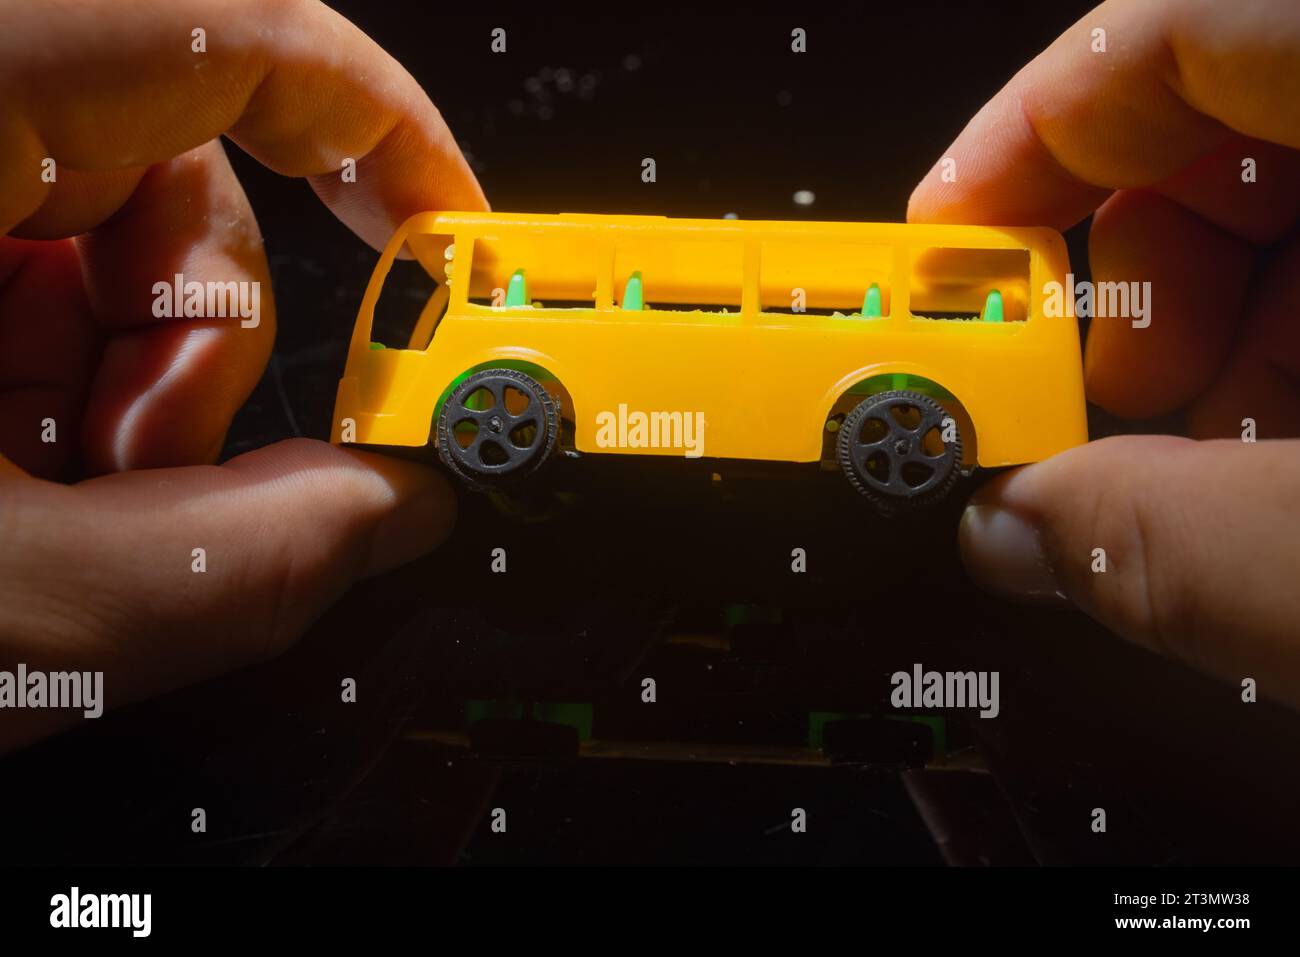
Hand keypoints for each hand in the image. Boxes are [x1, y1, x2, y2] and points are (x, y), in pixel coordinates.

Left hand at [0, 0, 485, 750]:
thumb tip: (402, 509)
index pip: (234, 34)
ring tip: (34, 498)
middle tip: (154, 475)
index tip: (452, 250)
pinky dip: (53, 377)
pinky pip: (27, 266)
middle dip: (205, 349)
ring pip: (103, 234)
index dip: (385, 133)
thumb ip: (256, 562)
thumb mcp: (16, 617)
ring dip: (119, 386)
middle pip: (176, 170)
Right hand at [909, 0, 1299, 706]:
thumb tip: (1013, 532)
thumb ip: (1153, 546)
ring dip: (1210, 359)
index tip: (941, 250)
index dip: (1030, 132)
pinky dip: (1299, 375)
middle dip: (1119, 290)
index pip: (1184, 26)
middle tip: (1072, 420)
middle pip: (1230, 130)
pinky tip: (1282, 481)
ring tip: (1198, 485)